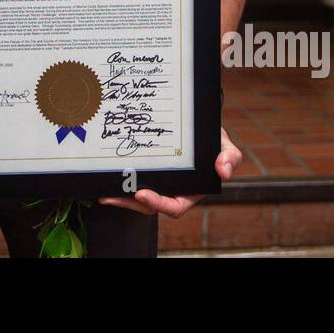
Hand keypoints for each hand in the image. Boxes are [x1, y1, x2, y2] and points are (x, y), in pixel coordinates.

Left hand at [97, 127, 241, 216]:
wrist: (198, 127)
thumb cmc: (212, 140)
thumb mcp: (225, 146)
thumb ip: (230, 157)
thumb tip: (224, 170)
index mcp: (191, 191)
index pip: (174, 206)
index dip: (158, 203)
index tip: (142, 193)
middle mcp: (172, 190)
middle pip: (149, 205)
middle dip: (129, 203)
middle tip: (111, 195)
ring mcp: (158, 182)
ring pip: (136, 197)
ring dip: (120, 196)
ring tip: (103, 192)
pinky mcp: (146, 172)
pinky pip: (132, 182)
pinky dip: (119, 182)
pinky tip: (105, 176)